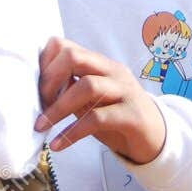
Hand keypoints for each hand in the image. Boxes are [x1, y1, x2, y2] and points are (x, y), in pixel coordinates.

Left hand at [36, 36, 166, 165]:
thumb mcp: (90, 101)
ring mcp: (125, 91)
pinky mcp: (131, 115)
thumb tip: (36, 91)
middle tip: (39, 105)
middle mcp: (112, 71)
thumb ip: (69, 90)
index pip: (65, 46)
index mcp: (100, 63)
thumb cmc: (116, 118)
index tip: (35, 89)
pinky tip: (58, 145)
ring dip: (58, 108)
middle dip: (50, 80)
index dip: (45, 64)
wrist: (156, 138)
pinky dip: (73, 132)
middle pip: (75, 56)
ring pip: (87, 85)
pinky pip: (98, 119)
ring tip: (42, 126)